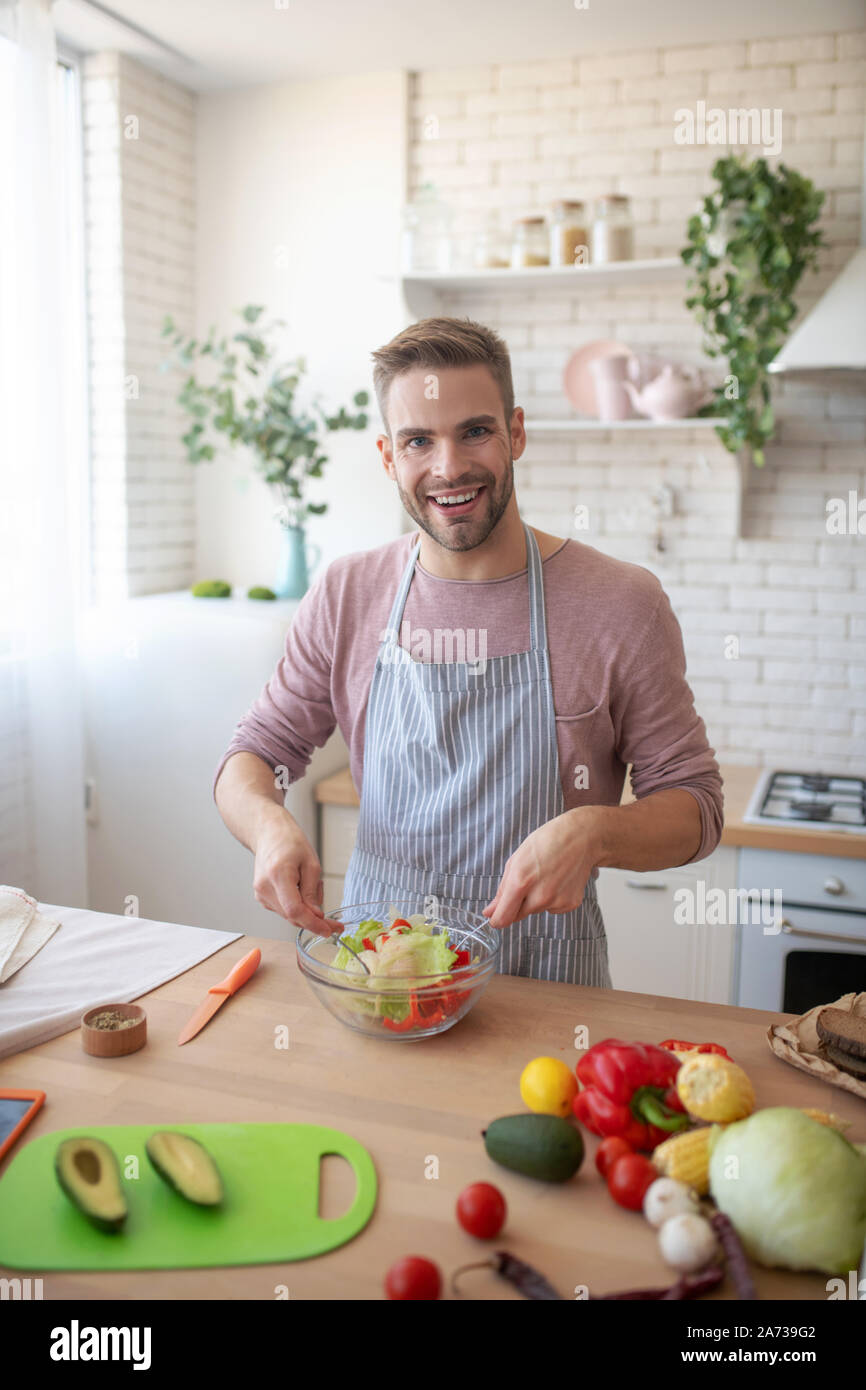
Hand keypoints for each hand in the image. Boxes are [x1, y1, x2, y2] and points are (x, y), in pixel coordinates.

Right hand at [252, 813, 332, 935]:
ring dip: (307, 912)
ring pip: (289, 915)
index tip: (328, 930)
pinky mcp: (262, 897)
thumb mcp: (311, 863)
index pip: (295, 910)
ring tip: (314, 886)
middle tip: (335, 924)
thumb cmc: (290, 842)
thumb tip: (316, 915)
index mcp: (278, 876)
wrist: (268, 833)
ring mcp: (261, 894)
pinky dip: (297, 907)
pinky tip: (302, 889)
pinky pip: (283, 910)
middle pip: (292, 916)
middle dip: (315, 922)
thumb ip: (312, 891)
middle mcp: (265, 888)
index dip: (312, 924)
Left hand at [482, 809, 600, 927]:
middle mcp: (539, 896)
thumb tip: (490, 912)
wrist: (580, 838)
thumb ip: (502, 890)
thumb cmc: (547, 842)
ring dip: (536, 899)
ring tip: (546, 876)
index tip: (495, 917)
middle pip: (518, 915)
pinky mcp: (570, 904)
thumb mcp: (516, 860)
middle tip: (529, 881)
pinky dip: (553, 899)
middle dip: (518, 903)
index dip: (496, 920)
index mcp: (521, 882)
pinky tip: (558, 881)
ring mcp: (557, 901)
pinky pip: (553, 909)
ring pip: (536, 910)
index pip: (503, 918)